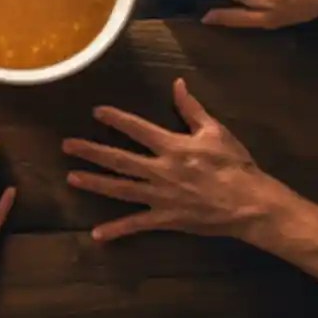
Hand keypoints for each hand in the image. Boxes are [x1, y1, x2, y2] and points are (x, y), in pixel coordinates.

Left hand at [64, 78, 294, 241]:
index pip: (137, 129)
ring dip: (95, 183)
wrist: (250, 203)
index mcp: (173, 146)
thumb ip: (191, 108)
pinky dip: (117, 230)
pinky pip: (137, 225)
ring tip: (71, 178)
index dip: (115, 119)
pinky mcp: (166, 218)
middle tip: (67, 145)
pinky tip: (97, 234)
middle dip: (91, 151)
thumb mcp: (215, 131)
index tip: (96, 111)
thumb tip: (177, 83)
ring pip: (121, 189)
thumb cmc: (234, 164)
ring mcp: (161, 196)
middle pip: (119, 159)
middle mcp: (161, 170)